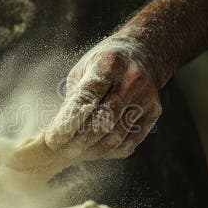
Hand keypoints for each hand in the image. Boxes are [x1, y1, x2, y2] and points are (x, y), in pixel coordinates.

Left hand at [43, 35, 161, 159]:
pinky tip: (94, 150)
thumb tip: (59, 131)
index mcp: (110, 63)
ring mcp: (146, 97)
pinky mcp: (154, 112)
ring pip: (116, 137)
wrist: (142, 53)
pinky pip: (128, 143)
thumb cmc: (103, 64)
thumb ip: (74, 98)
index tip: (53, 139)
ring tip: (74, 154)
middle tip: (61, 151)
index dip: (69, 122)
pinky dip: (108, 152)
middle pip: (103, 121)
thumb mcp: (83, 70)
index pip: (87, 98)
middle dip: (79, 141)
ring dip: (92, 150)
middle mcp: (132, 80)